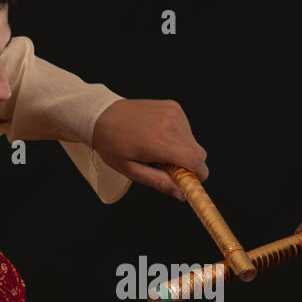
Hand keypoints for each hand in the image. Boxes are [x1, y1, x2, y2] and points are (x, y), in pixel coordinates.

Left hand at [91, 99, 207, 200]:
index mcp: (159, 143)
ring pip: (193, 141)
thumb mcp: (131, 170)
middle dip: (189, 164)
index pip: (196, 160)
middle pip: (198, 152)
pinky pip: (186, 129)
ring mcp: (173, 113)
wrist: (103, 115)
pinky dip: (178, 136)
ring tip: (159, 149)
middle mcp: (170, 124)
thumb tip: (181, 194)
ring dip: (182, 150)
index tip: (189, 181)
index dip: (198, 175)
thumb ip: (159, 182)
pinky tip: (159, 136)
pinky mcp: (173, 107)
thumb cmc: (113, 145)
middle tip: (167, 167)